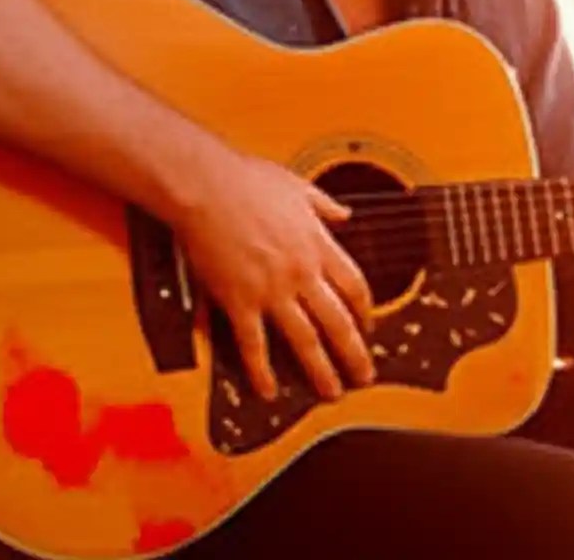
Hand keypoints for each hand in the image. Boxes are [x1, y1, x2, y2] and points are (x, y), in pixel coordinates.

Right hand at [173, 153, 374, 401]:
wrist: (206, 185)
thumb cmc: (247, 180)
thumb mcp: (299, 187)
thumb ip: (325, 205)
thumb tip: (344, 213)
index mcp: (318, 245)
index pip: (355, 287)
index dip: (365, 312)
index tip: (368, 326)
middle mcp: (301, 272)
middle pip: (339, 322)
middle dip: (355, 354)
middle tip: (364, 375)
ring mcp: (271, 290)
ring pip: (305, 340)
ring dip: (321, 370)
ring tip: (330, 392)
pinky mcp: (238, 301)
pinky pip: (254, 345)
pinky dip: (262, 371)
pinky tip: (269, 389)